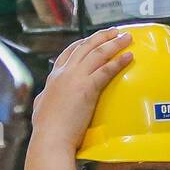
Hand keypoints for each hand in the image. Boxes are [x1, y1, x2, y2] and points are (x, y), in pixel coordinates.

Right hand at [30, 28, 132, 151]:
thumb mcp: (41, 107)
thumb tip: (43, 97)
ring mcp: (75, 79)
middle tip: (115, 31)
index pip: (69, 53)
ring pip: (97, 54)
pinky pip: (106, 70)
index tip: (92, 38)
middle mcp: (64, 73)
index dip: (82, 43)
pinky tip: (129, 57)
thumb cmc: (46, 129)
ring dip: (114, 43)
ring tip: (127, 37)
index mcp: (53, 77)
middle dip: (101, 37)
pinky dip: (118, 62)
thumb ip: (44, 98)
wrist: (50, 138)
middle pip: (85, 47)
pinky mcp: (87, 88)